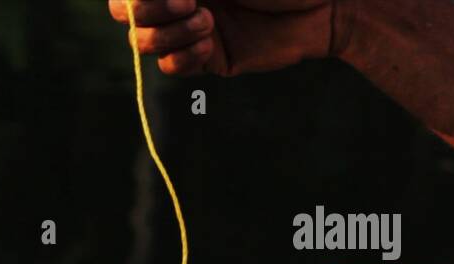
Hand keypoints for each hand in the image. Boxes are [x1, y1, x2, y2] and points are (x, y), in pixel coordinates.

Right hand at [109, 0, 349, 76]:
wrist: (327, 5)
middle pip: (125, 13)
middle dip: (150, 12)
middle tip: (191, 4)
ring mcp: (188, 28)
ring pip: (142, 43)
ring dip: (169, 35)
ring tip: (209, 25)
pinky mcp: (205, 58)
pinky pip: (170, 68)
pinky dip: (181, 59)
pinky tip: (208, 45)